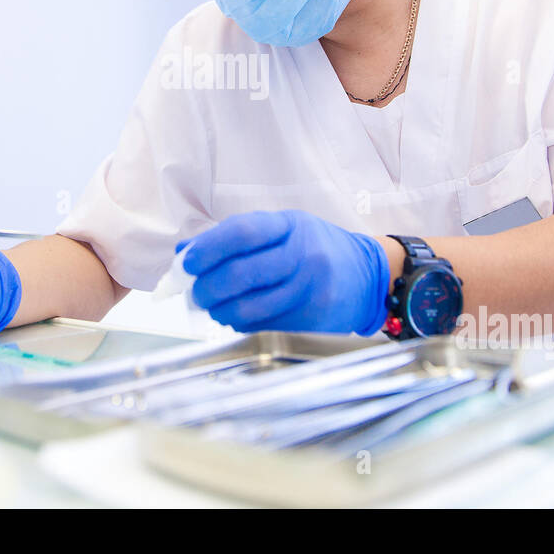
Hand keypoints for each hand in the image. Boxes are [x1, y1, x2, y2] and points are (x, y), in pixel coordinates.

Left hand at [180, 210, 388, 334]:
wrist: (369, 277)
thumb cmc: (315, 249)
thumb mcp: (282, 230)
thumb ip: (234, 238)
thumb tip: (184, 254)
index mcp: (291, 226)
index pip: (241, 233)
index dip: (207, 249)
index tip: (186, 264)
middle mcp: (304, 256)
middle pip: (240, 275)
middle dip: (207, 288)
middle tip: (195, 294)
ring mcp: (311, 290)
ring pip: (249, 309)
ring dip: (221, 312)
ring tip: (216, 308)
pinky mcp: (314, 320)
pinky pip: (264, 327)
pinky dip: (242, 325)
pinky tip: (241, 318)